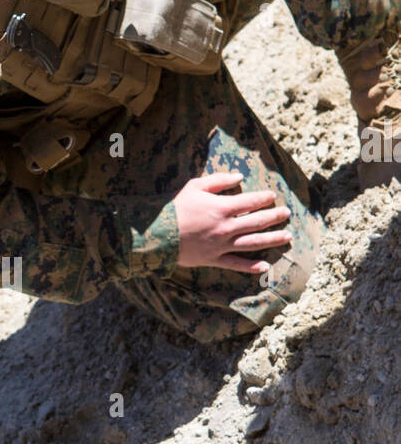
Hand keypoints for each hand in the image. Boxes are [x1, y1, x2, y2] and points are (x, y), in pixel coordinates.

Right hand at [173, 172, 292, 272]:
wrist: (156, 233)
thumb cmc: (174, 207)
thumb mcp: (194, 186)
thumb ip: (219, 181)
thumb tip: (239, 176)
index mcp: (222, 207)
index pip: (251, 202)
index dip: (264, 198)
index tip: (273, 196)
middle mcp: (226, 227)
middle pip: (257, 222)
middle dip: (274, 217)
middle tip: (287, 213)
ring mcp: (222, 245)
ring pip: (253, 243)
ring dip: (272, 240)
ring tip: (287, 237)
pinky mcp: (214, 259)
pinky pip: (236, 264)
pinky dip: (251, 266)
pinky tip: (265, 266)